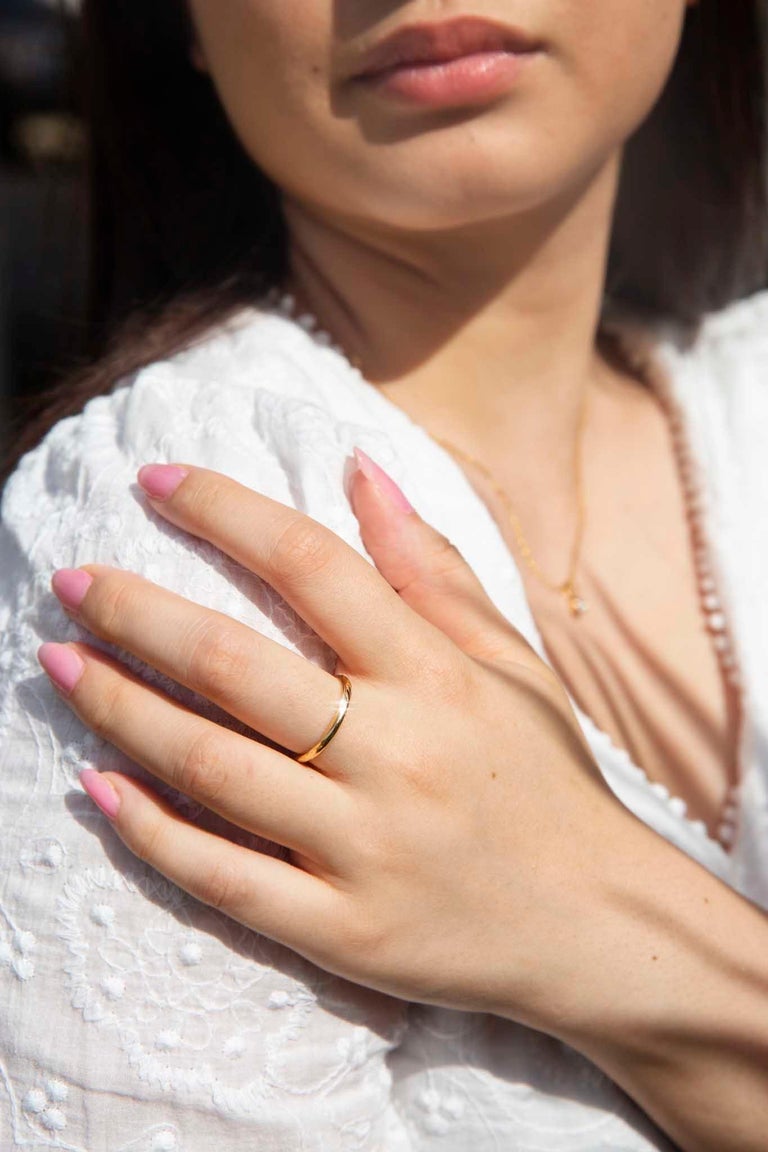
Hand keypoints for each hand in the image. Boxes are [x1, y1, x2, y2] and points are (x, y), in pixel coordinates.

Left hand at [39, 452, 640, 1030]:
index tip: (154, 481)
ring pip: (210, 768)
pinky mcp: (340, 929)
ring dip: (120, 709)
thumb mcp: (509, 661)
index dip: (224, 511)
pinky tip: (98, 785)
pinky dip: (151, 830)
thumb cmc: (545, 776)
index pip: (312, 565)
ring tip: (58, 663)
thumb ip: (431, 566)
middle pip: (236, 666)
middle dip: (137, 614)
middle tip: (72, 582)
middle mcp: (395, 753)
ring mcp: (362, 847)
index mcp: (436, 675)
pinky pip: (223, 877)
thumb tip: (360, 470)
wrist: (593, 922)